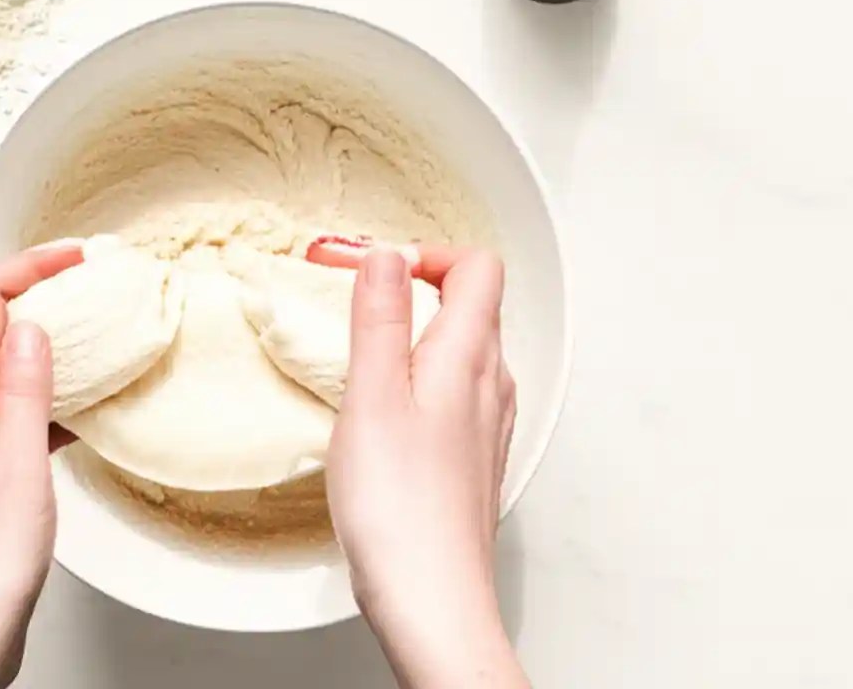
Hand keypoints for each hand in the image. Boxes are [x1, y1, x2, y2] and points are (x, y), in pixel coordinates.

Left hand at [0, 243, 81, 688]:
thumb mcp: (17, 462)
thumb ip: (25, 388)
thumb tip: (32, 326)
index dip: (28, 266)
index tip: (77, 256)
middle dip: (36, 295)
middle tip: (92, 288)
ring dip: (42, 347)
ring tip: (95, 342)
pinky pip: (5, 411)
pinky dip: (41, 397)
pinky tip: (76, 414)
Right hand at [312, 241, 525, 687]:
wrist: (432, 598)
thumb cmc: (400, 507)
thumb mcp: (372, 396)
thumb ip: (379, 318)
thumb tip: (386, 255)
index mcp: (468, 357)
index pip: (476, 267)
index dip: (427, 255)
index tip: (375, 270)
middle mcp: (491, 385)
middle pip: (474, 305)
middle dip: (417, 289)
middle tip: (361, 302)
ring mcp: (488, 424)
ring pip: (466, 352)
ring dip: (421, 336)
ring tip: (370, 356)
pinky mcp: (475, 460)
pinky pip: (459, 395)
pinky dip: (425, 381)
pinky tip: (390, 414)